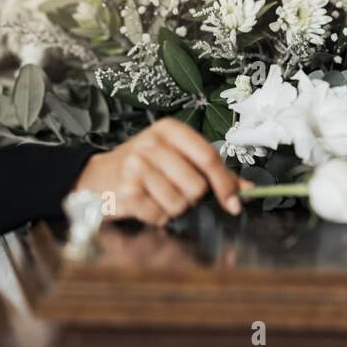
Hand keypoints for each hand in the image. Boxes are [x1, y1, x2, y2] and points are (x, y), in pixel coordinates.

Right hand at [71, 118, 250, 225]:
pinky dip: (157, 217)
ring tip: (158, 196)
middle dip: (192, 198)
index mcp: (169, 130)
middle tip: (176, 191)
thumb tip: (247, 190)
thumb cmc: (146, 166)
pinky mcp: (125, 191)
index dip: (225, 184)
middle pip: (196, 185)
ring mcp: (135, 166)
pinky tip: (146, 204)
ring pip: (179, 203)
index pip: (208, 157)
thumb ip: (214, 172)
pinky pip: (159, 215)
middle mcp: (151, 143)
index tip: (233, 204)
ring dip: (173, 208)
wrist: (99, 177)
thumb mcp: (177, 157)